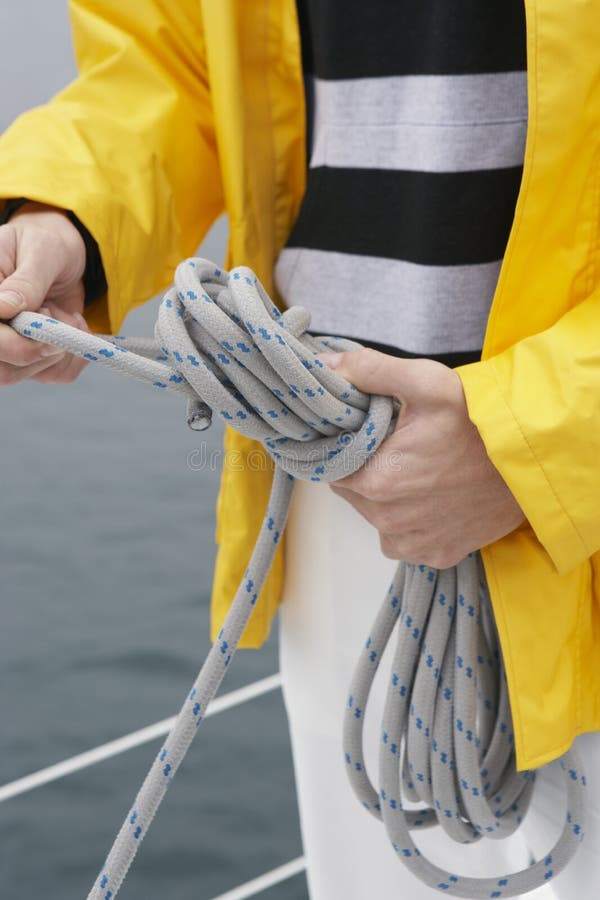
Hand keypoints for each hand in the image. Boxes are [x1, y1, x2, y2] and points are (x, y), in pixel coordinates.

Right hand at [0, 201, 89, 384]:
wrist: (66, 255)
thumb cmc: (47, 243)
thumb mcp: (40, 251)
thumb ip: (25, 282)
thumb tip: (3, 308)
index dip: (13, 342)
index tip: (45, 316)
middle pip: (2, 368)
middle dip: (38, 348)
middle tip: (56, 312)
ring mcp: (8, 346)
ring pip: (23, 374)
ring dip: (56, 351)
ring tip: (63, 313)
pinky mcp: (32, 358)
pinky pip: (53, 374)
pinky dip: (73, 356)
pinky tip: (73, 326)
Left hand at [321, 348, 524, 568]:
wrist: (534, 462)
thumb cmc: (480, 422)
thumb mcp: (426, 383)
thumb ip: (369, 371)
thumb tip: (326, 365)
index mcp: (377, 480)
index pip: (332, 465)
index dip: (346, 447)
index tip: (367, 434)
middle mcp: (388, 520)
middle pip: (353, 492)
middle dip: (367, 469)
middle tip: (399, 447)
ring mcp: (413, 543)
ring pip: (377, 516)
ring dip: (388, 496)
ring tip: (422, 470)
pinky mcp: (435, 555)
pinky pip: (406, 538)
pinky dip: (413, 520)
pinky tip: (435, 496)